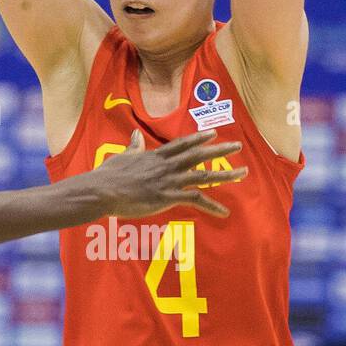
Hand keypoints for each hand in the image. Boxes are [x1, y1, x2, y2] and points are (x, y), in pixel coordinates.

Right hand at [89, 129, 246, 217]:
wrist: (103, 190)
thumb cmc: (108, 175)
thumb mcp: (122, 157)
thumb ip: (133, 147)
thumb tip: (136, 134)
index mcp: (155, 156)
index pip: (182, 144)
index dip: (199, 138)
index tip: (213, 133)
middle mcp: (166, 166)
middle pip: (198, 155)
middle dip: (219, 150)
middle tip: (238, 146)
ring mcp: (169, 181)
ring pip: (203, 175)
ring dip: (225, 174)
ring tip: (243, 173)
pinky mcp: (168, 197)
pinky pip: (196, 200)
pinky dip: (212, 206)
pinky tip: (224, 212)